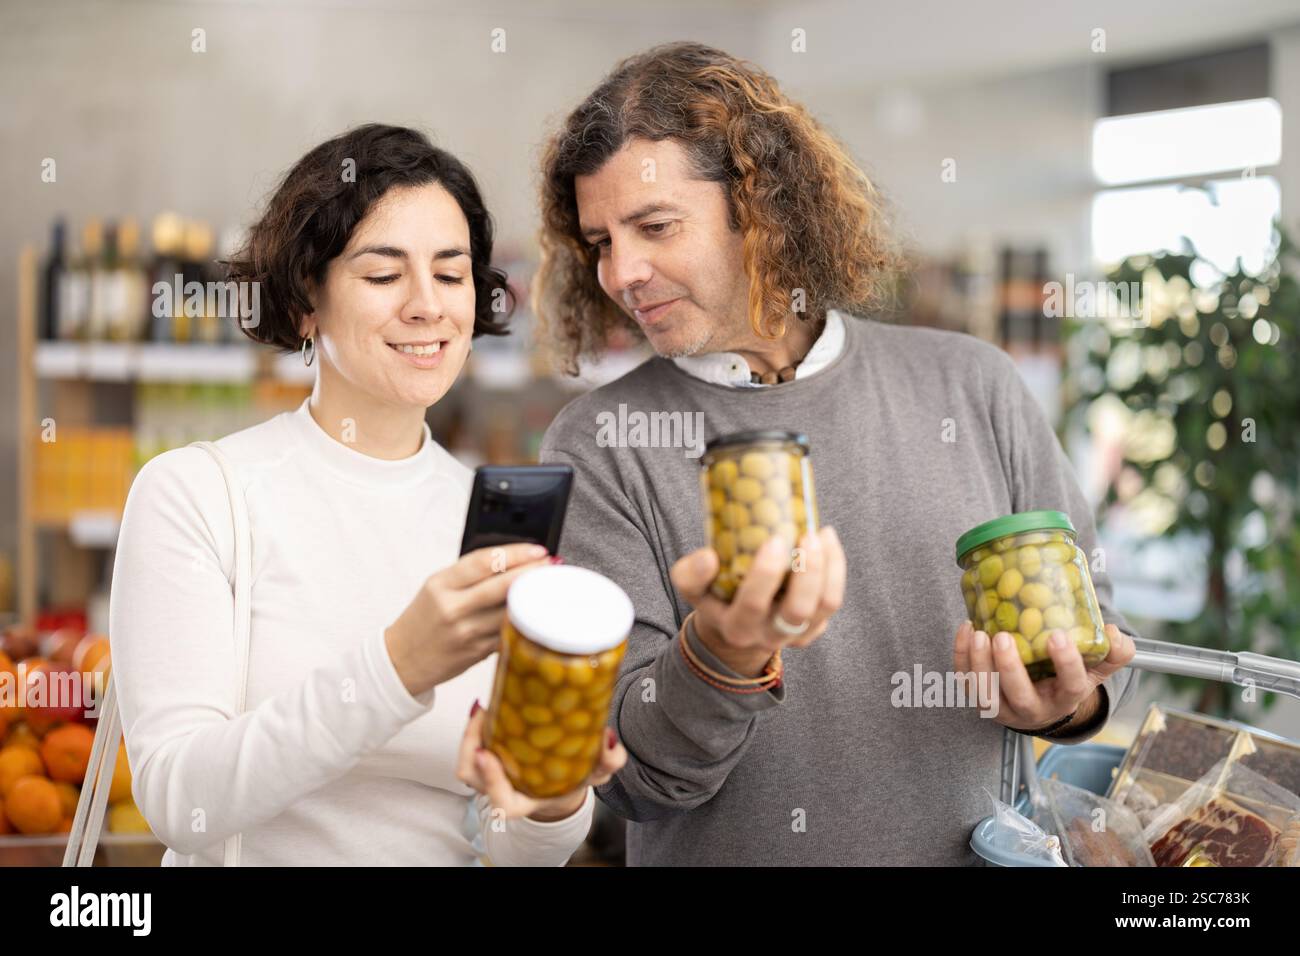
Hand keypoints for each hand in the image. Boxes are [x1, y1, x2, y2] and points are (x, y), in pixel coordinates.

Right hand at [385, 543, 552, 697]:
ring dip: (534, 599)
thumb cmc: (423, 619)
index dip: (515, 554)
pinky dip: (524, 623)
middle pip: (502, 586)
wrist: (401, 660)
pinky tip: (538, 614)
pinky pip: (507, 634)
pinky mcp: (477, 653)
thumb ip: (469, 576)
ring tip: (550, 587)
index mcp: (441, 585)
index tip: (538, 550)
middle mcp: (453, 608)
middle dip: (532, 573)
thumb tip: (514, 562)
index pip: (483, 562)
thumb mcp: (437, 588)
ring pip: (510, 613)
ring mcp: (466, 633)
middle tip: (552, 565)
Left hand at [455, 701, 626, 820]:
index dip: (491, 780)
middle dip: (470, 745)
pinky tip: (487, 705)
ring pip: (466, 761)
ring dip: (469, 735)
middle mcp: (503, 790)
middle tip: (483, 714)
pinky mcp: (488, 756)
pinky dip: (474, 728)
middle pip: (473, 776)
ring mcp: (491, 776)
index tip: (486, 753)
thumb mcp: (597, 772)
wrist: (563, 779)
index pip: (501, 801)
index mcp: (524, 801)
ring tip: (484, 708)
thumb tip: (608, 739)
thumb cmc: (574, 778)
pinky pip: (471, 746)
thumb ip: (609, 760)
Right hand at [670, 527, 845, 676]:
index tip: (774, 540)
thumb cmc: (714, 597)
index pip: (753, 605)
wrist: (734, 630)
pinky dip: (836, 568)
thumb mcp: (691, 588)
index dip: (766, 575)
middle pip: (798, 610)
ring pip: (826, 604)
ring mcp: (796, 634)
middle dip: (809, 570)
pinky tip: (826, 541)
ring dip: (829, 566)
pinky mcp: (815, 626)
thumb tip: (708, 557)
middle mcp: (769, 635)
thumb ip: (689, 574)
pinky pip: (832, 599)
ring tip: (822, 533)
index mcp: (737, 627)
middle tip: (807, 534)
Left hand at [952, 621, 1135, 731]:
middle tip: (1003, 637)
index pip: (1071, 686)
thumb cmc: (1067, 680)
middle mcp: (1034, 709)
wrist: (1042, 707)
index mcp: (1065, 698)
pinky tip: (966, 630)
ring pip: (987, 695)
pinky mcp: (981, 701)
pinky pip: (966, 684)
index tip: (1057, 636)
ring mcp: (1004, 708)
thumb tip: (1114, 632)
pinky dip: (962, 658)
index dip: (1065, 664)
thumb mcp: (1095, 669)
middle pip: (1020, 695)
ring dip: (979, 665)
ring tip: (978, 633)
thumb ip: (1113, 652)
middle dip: (1009, 668)